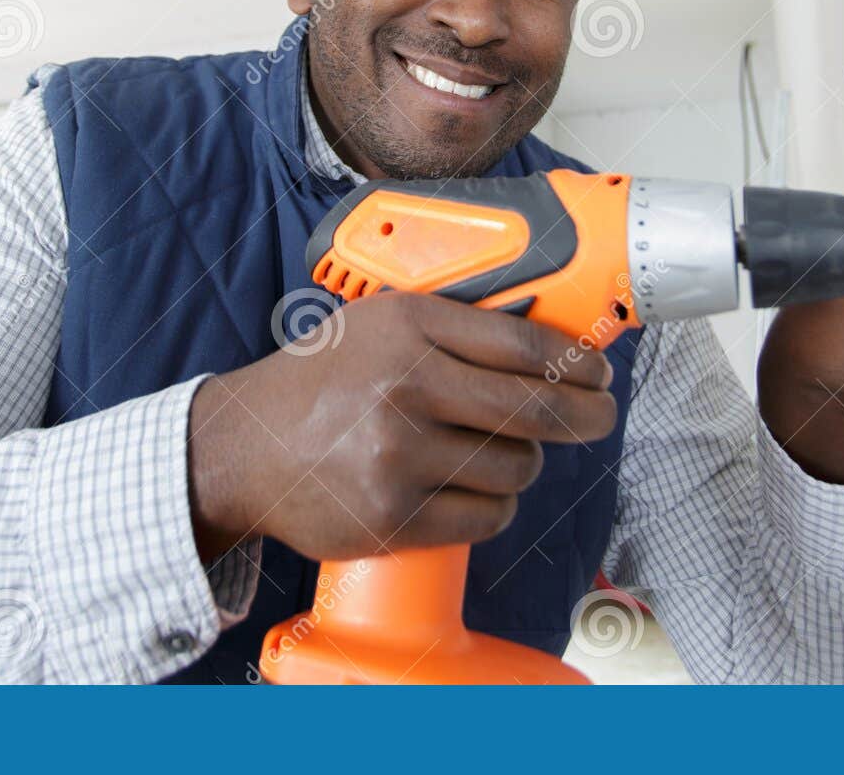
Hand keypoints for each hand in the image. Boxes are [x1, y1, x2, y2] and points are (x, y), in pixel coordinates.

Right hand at [185, 292, 616, 562]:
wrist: (244, 449)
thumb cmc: (320, 383)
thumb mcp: (379, 325)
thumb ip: (453, 327)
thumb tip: (548, 341)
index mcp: (408, 327)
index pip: (523, 344)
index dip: (578, 362)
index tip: (599, 375)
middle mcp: (406, 386)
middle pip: (536, 408)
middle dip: (586, 416)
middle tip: (599, 416)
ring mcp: (400, 456)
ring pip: (516, 467)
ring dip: (522, 464)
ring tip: (495, 454)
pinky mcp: (394, 516)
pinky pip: (486, 517)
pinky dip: (492, 507)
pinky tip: (470, 491)